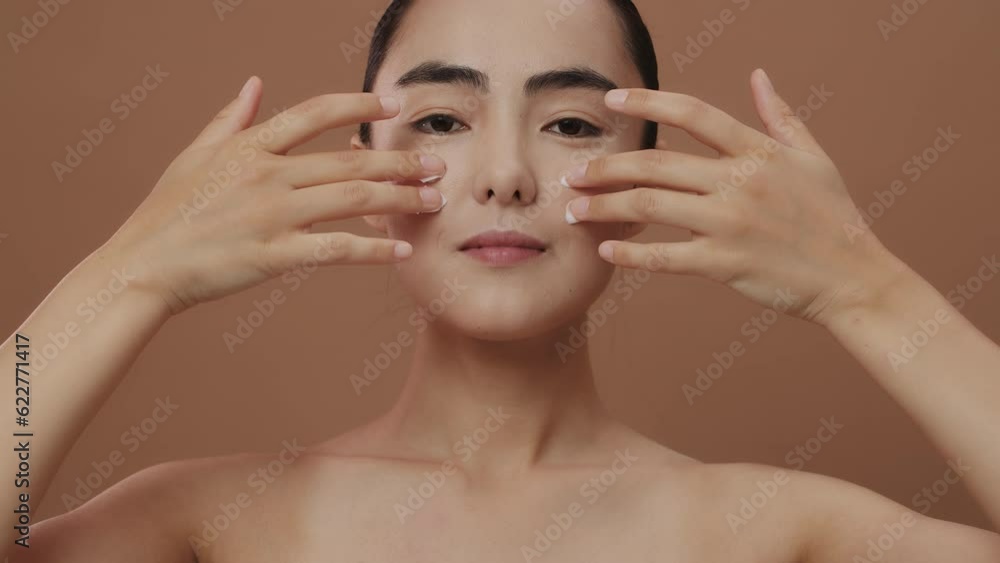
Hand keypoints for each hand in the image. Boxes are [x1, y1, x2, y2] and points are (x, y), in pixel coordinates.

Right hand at [98, 76, 446, 315]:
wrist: (144, 266)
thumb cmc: (168, 211)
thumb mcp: (194, 154)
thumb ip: (230, 118)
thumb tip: (255, 83)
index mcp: (249, 146)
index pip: (313, 113)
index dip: (357, 106)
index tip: (393, 106)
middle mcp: (266, 175)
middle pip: (348, 160)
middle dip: (399, 162)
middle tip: (437, 165)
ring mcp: (272, 215)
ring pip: (352, 200)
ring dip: (399, 199)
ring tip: (433, 201)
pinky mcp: (274, 256)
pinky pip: (336, 250)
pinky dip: (373, 250)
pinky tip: (403, 250)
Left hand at [562, 69, 903, 325]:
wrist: (854, 277)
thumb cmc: (834, 216)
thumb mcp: (813, 157)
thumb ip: (780, 116)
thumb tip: (759, 75)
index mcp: (759, 151)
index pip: (692, 114)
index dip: (647, 103)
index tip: (611, 99)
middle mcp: (740, 182)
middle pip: (656, 162)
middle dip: (605, 166)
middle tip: (571, 174)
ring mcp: (731, 223)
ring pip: (651, 205)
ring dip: (604, 206)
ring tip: (573, 210)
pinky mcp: (725, 263)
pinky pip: (666, 256)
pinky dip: (631, 253)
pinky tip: (606, 249)